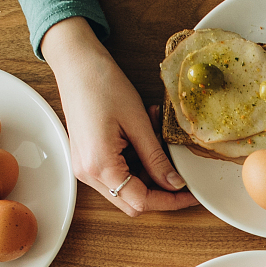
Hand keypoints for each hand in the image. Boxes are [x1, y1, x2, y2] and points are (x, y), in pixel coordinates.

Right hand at [42, 17, 197, 217]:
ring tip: (155, 136)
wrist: (76, 65)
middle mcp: (87, 173)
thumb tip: (174, 184)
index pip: (140, 201)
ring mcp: (85, 167)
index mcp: (99, 166)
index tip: (189, 196)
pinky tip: (142, 135)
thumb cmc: (102, 85)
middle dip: (159, 190)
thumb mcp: (138, 123)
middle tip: (181, 174)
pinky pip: (117, 173)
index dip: (169, 201)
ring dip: (148, 171)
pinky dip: (136, 161)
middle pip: (131, 201)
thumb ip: (156, 159)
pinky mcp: (87, 159)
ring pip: (125, 188)